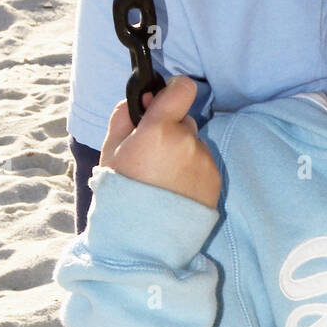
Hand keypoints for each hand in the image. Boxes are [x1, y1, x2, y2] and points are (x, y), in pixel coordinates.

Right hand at [98, 75, 220, 208]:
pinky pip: (203, 164)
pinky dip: (192, 171)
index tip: (164, 102)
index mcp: (159, 129)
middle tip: (151, 157)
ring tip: (163, 180)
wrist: (143, 238)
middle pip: (184, 121)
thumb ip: (124, 117)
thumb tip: (142, 97)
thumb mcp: (110, 151)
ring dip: (182, 153)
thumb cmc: (121, 193)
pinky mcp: (216, 178)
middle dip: (170, 131)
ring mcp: (204, 160)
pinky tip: (175, 190)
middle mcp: (187, 140)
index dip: (173, 91)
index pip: (182, 88)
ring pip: (194, 144)